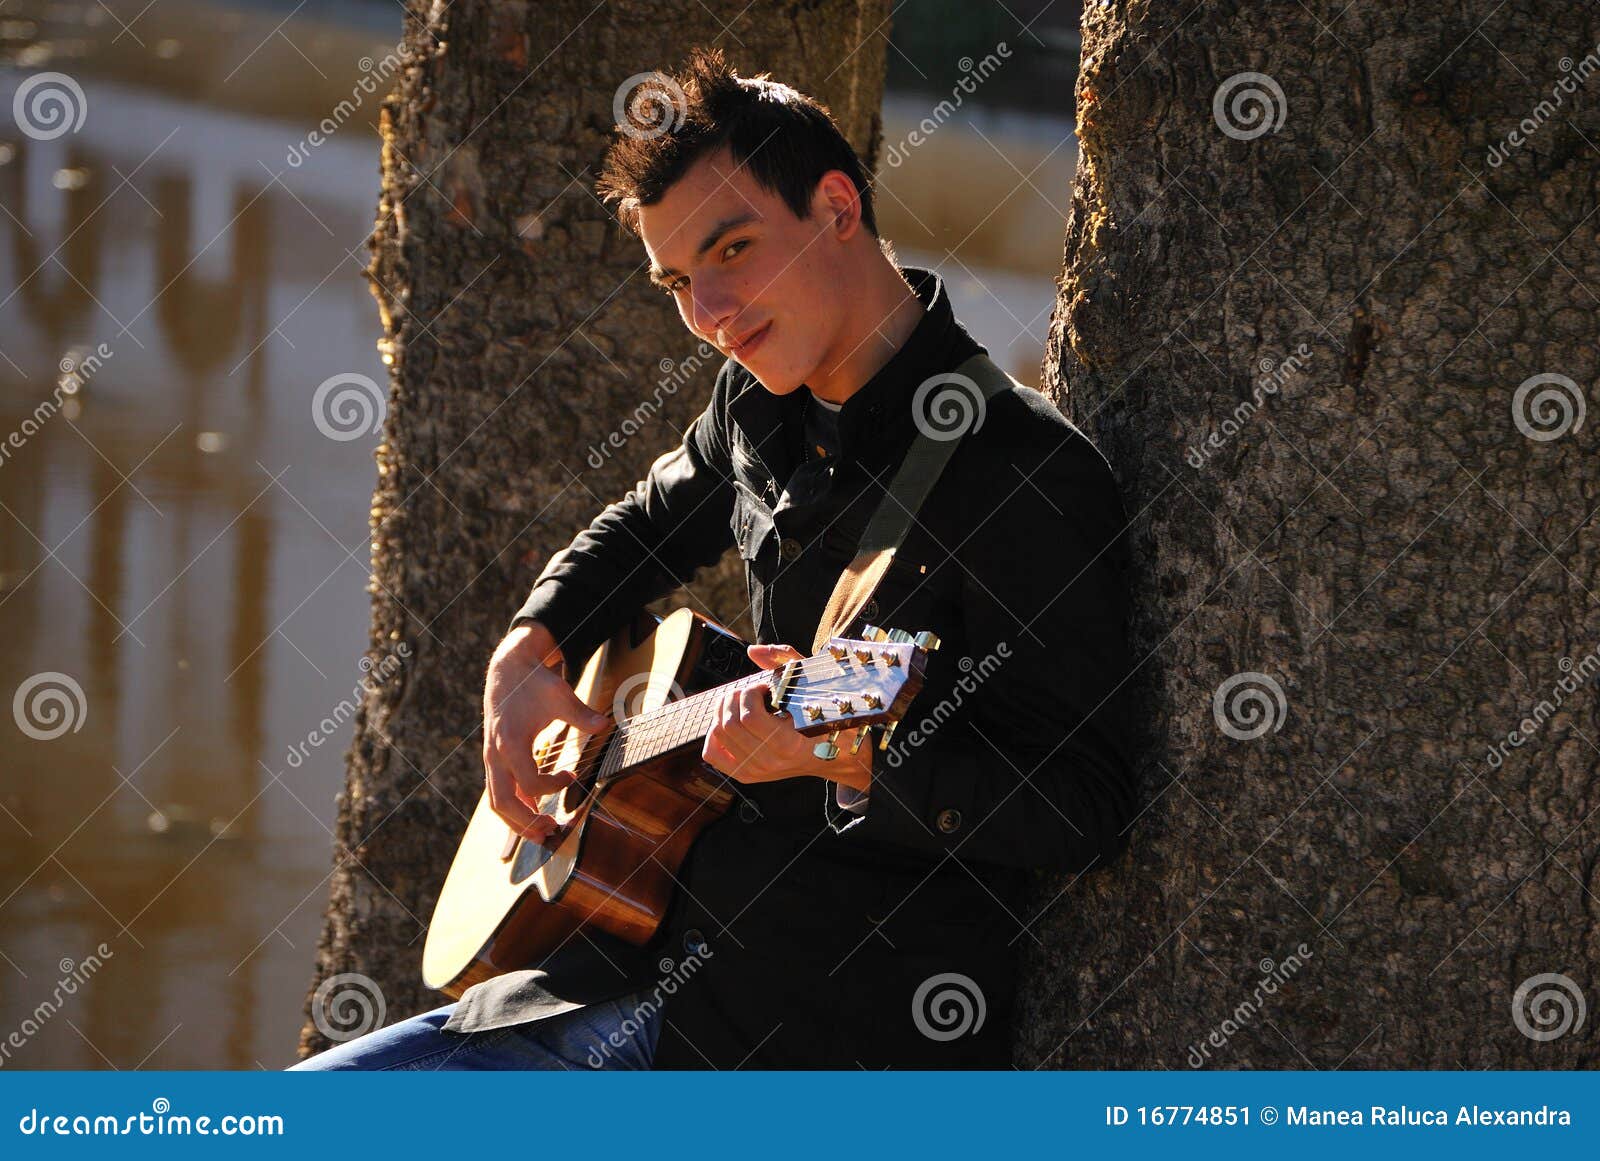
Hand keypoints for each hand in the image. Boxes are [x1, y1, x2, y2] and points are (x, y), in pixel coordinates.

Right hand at [482, 623, 610, 843]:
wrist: (508, 669)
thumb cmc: (535, 683)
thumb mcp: (560, 695)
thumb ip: (581, 714)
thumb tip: (605, 726)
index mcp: (511, 742)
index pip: (529, 783)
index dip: (553, 787)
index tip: (572, 777)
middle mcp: (495, 755)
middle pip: (503, 803)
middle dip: (525, 824)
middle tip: (550, 833)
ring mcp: (491, 759)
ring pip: (496, 802)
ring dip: (516, 822)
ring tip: (541, 834)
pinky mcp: (493, 759)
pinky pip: (497, 791)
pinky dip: (512, 807)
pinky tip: (531, 814)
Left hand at [701, 643, 873, 790]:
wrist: (834, 754)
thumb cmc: (822, 716)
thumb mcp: (810, 684)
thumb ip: (785, 660)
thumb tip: (753, 651)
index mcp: (789, 743)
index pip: (750, 717)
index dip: (751, 693)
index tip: (764, 688)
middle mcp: (771, 761)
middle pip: (730, 723)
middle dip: (735, 697)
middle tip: (751, 692)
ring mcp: (757, 771)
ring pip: (718, 734)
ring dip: (725, 710)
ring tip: (743, 704)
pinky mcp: (746, 774)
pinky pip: (712, 753)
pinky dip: (714, 734)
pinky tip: (732, 722)